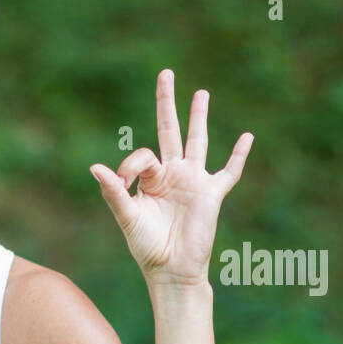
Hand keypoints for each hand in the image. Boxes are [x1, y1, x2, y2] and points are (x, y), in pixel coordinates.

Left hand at [89, 69, 252, 286]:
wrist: (171, 270)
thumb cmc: (146, 247)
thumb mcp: (126, 217)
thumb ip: (113, 192)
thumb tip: (95, 167)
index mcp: (149, 178)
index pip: (143, 154)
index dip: (131, 165)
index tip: (123, 184)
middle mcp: (171, 174)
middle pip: (169, 130)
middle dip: (166, 103)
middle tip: (165, 73)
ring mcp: (193, 181)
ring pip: (197, 141)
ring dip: (199, 117)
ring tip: (201, 93)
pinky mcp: (212, 193)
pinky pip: (229, 171)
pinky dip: (239, 156)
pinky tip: (247, 137)